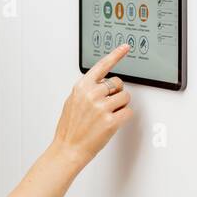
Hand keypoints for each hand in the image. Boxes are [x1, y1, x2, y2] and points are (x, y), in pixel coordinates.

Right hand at [50, 43, 134, 168]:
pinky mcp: (111, 121)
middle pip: (118, 83)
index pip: (102, 66)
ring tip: (108, 115)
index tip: (125, 47)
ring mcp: (102, 107)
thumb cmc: (70, 128)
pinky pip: (128, 112)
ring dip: (121, 105)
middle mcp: (92, 94)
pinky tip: (112, 122)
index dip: (115, 55)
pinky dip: (124, 117)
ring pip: (125, 97)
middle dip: (116, 92)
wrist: (68, 148)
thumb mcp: (72, 102)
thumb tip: (100, 84)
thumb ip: (86, 90)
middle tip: (107, 104)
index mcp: (82, 87)